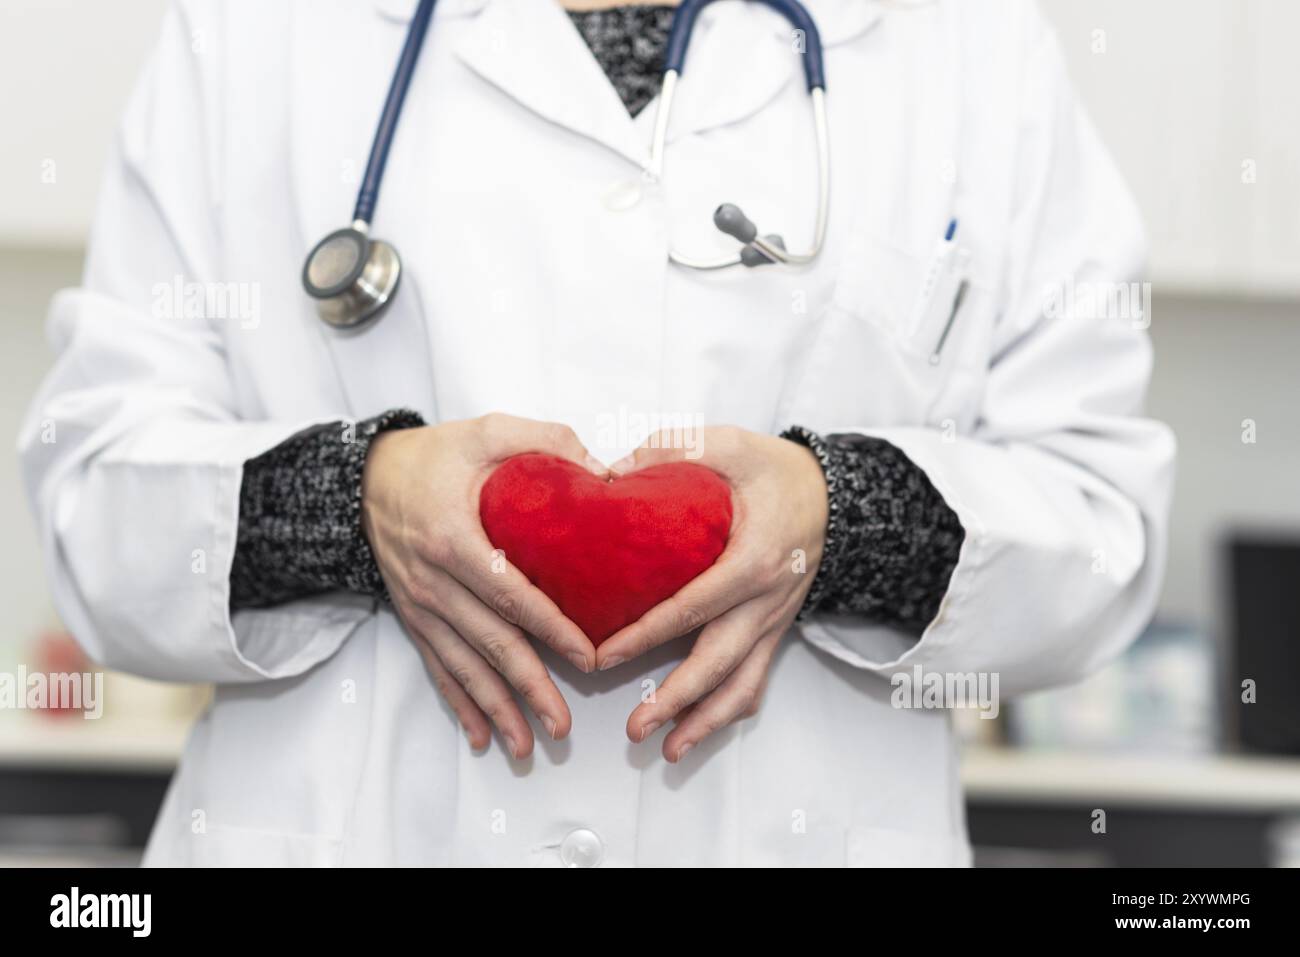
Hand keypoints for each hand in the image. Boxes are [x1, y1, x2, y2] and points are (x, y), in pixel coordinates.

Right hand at [362, 413, 603, 757]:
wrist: (366, 476)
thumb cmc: (435, 454)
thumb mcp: (488, 431)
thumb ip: (547, 442)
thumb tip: (605, 471)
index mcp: (454, 537)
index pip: (510, 593)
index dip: (550, 629)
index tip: (587, 657)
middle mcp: (433, 580)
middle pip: (488, 643)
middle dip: (528, 687)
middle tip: (563, 723)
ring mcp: (420, 604)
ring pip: (463, 666)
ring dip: (496, 708)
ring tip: (527, 745)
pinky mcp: (414, 617)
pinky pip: (437, 667)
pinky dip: (459, 704)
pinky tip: (479, 736)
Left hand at [596, 426, 827, 761]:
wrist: (832, 493)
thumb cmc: (774, 469)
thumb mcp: (727, 444)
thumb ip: (670, 450)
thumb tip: (610, 473)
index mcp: (752, 559)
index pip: (692, 607)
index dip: (646, 636)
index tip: (603, 656)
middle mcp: (766, 600)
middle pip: (719, 663)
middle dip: (676, 701)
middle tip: (634, 728)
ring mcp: (774, 621)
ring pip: (744, 684)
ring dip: (706, 722)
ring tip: (669, 751)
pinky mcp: (775, 630)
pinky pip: (756, 678)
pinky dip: (730, 709)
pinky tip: (700, 730)